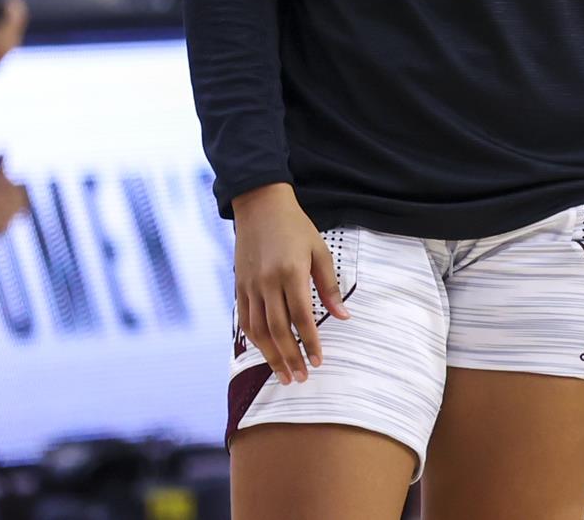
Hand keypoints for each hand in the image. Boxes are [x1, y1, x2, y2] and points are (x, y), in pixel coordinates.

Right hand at [0, 0, 27, 86]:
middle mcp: (9, 45)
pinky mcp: (5, 54)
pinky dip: (8, 23)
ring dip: (10, 14)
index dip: (12, 0)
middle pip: (20, 19)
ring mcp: (9, 51)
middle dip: (13, 5)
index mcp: (0, 39)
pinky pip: (12, 33)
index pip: (16, 14)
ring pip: (17, 26)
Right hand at [233, 183, 347, 384]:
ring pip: (259, 331)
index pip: (302, 317)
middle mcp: (267, 282)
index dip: (311, 342)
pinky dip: (255, 340)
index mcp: (291, 272)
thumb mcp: (319, 251)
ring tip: (284, 374)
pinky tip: (266, 353)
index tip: (319, 361)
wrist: (260, 205)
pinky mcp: (239, 286)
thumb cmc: (295, 227)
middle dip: (290, 358)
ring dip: (271, 356)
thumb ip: (329, 286)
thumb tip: (344, 317)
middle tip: (301, 378)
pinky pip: (245, 320)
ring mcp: (250, 286)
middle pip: (278, 330)